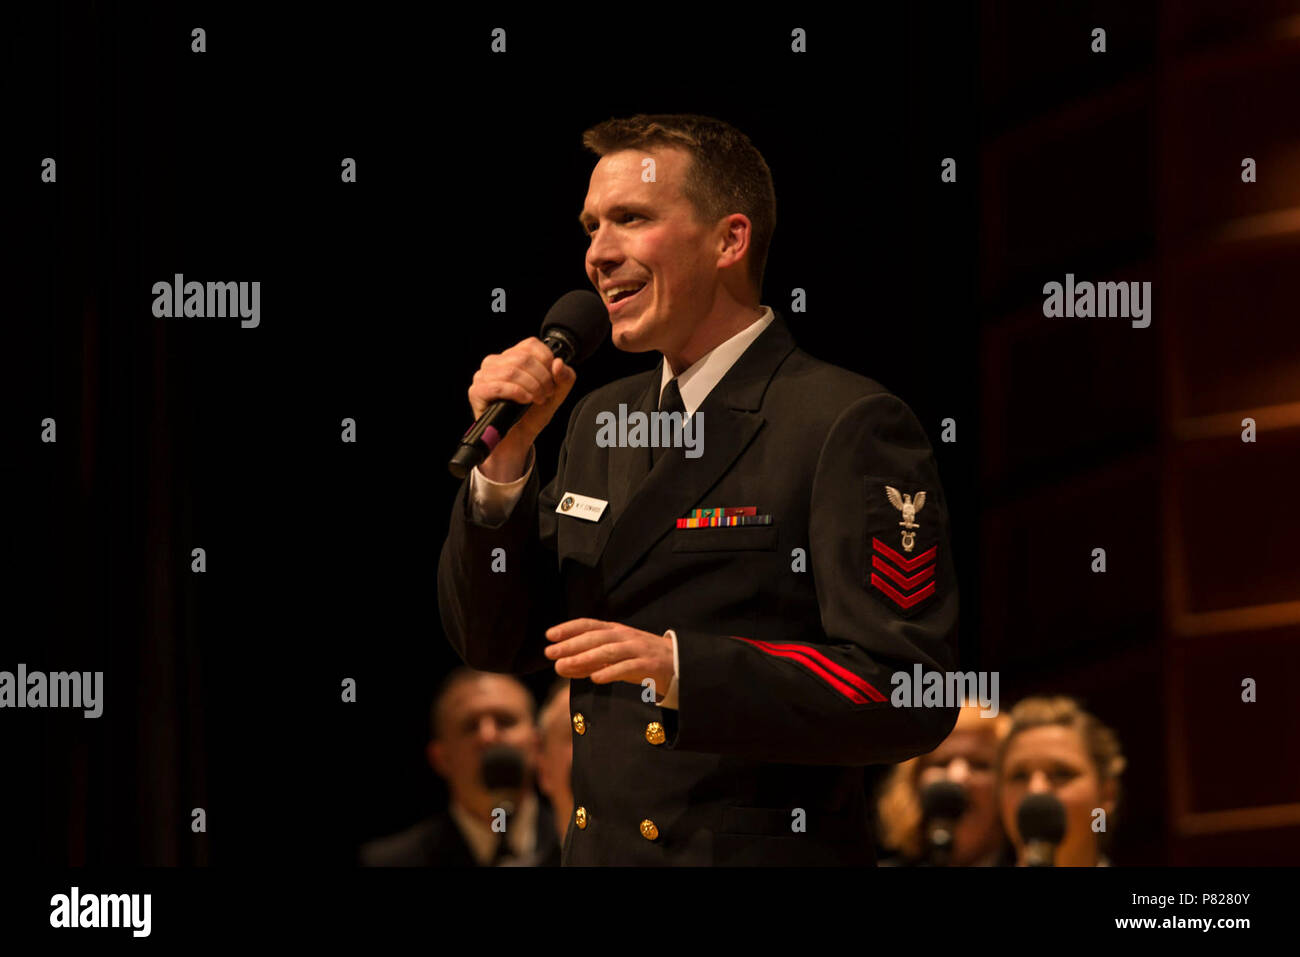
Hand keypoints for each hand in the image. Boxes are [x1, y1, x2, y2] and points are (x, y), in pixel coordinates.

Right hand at [468, 337, 576, 480]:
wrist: (518, 438)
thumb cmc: (532, 414)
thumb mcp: (556, 394)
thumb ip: (564, 378)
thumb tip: (559, 363)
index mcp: (512, 356)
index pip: (532, 345)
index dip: (547, 362)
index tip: (552, 380)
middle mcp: (495, 362)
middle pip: (524, 358)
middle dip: (542, 378)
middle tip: (546, 394)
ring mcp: (483, 375)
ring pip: (512, 371)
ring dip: (531, 387)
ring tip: (536, 399)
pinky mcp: (477, 391)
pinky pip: (497, 386)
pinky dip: (516, 393)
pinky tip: (524, 401)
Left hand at [544, 618, 674, 696]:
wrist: (678, 663)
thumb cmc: (640, 658)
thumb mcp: (615, 656)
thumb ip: (589, 661)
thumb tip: (561, 666)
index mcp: (616, 631)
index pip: (589, 625)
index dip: (568, 628)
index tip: (549, 635)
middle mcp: (625, 637)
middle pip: (595, 637)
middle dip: (570, 644)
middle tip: (549, 652)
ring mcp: (638, 650)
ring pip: (608, 652)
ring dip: (584, 658)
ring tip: (564, 666)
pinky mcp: (649, 665)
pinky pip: (627, 668)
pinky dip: (610, 673)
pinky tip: (594, 679)